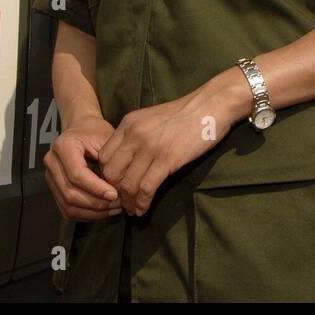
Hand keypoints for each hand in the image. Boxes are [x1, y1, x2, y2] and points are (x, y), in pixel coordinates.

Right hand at [43, 116, 121, 220]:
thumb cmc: (96, 133)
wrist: (82, 129)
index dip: (96, 188)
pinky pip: (67, 209)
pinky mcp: (54, 188)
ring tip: (114, 209)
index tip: (115, 194)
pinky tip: (104, 211)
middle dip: (96, 203)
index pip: (76, 174)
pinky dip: (87, 214)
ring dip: (93, 212)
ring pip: (68, 205)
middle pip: (70, 193)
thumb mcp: (106, 139)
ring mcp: (50, 177)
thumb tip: (116, 191)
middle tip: (118, 204)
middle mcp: (52, 161)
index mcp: (63, 146)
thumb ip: (110, 163)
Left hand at [98, 95, 225, 215]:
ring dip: (128, 202)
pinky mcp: (167, 159)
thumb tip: (128, 161)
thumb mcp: (151, 118)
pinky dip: (142, 203)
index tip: (115, 186)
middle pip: (111, 172)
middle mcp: (134, 134)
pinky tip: (143, 209)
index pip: (104, 156)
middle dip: (114, 190)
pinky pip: (146, 188)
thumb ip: (136, 135)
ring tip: (133, 209)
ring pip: (127, 184)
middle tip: (122, 200)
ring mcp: (150, 147)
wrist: (211, 104)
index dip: (106, 176)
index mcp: (128, 123)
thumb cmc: (185, 113)